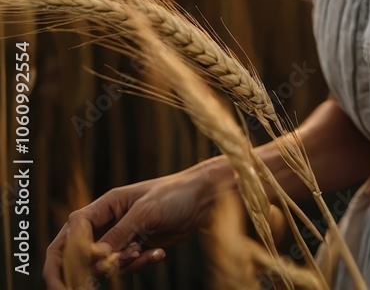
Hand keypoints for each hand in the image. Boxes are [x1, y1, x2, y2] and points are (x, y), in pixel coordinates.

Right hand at [43, 165, 223, 288]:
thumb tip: (94, 260)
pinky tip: (159, 253)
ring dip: (121, 265)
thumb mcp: (146, 211)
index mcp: (106, 206)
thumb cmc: (175, 194)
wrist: (205, 198)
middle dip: (78, 272)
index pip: (72, 231)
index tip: (82, 269)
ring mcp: (122, 237)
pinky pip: (127, 267)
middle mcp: (109, 222)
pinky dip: (139, 264)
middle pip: (78, 252)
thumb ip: (118, 235)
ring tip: (143, 251)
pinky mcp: (137, 248)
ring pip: (104, 265)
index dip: (68, 254)